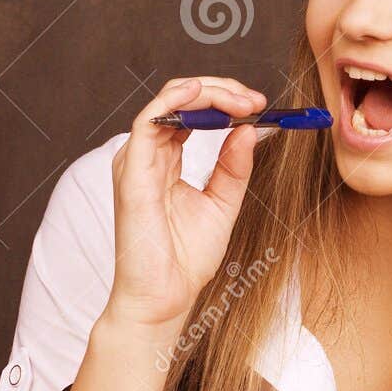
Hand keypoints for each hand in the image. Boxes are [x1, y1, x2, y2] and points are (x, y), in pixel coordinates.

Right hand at [104, 76, 266, 328]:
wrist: (165, 297)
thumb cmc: (184, 260)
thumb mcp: (222, 205)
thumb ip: (234, 168)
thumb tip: (249, 130)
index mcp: (165, 163)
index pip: (191, 114)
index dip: (224, 102)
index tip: (260, 106)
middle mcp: (148, 157)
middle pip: (181, 102)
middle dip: (222, 92)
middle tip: (256, 101)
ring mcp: (137, 162)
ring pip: (168, 103)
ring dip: (207, 93)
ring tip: (241, 100)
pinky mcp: (131, 172)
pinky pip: (149, 121)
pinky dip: (175, 101)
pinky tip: (202, 95)